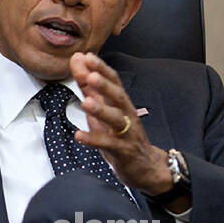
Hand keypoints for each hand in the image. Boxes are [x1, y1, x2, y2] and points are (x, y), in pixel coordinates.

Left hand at [69, 52, 172, 196]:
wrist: (145, 166)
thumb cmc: (122, 136)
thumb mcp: (105, 111)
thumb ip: (90, 89)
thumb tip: (78, 63)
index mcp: (121, 104)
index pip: (114, 82)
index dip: (101, 69)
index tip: (87, 56)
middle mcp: (127, 115)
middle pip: (118, 96)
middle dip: (105, 85)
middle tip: (91, 74)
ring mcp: (127, 133)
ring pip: (116, 119)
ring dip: (101, 110)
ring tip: (86, 102)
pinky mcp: (124, 151)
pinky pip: (109, 145)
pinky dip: (93, 140)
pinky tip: (79, 135)